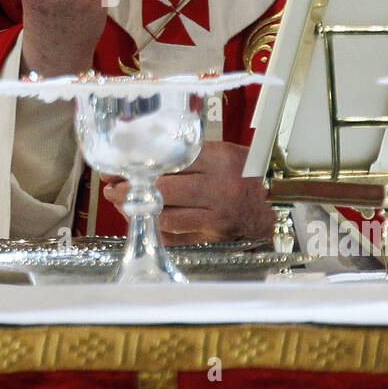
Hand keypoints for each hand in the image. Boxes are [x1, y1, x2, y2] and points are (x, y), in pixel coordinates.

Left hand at [100, 141, 272, 243]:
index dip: (139, 163)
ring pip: (166, 215)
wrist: (275, 207)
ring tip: (120, 202)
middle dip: (131, 189)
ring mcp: (216, 216)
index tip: (118, 164)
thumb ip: (189, 153)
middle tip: (112, 187)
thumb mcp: (223, 152)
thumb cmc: (245, 174)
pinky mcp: (213, 237)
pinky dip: (155, 228)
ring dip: (139, 210)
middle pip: (163, 189)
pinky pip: (176, 236)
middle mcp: (218, 188)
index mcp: (219, 160)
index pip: (170, 159)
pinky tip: (143, 219)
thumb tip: (143, 152)